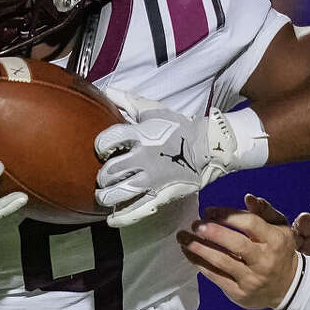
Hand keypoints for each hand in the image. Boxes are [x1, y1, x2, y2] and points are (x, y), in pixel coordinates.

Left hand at [94, 95, 267, 229]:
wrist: (208, 149)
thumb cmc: (179, 128)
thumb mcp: (154, 109)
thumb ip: (128, 101)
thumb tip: (107, 91)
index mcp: (141, 135)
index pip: (109, 140)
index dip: (101, 146)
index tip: (103, 150)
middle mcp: (144, 159)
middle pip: (110, 171)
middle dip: (103, 176)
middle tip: (105, 177)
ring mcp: (152, 180)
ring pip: (118, 193)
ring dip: (105, 197)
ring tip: (104, 196)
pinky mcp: (160, 197)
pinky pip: (136, 212)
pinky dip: (120, 218)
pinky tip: (112, 219)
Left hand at [176, 201, 299, 309]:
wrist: (288, 287)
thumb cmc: (279, 252)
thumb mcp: (279, 229)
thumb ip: (264, 212)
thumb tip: (248, 198)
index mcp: (275, 241)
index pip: (250, 224)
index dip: (227, 215)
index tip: (209, 211)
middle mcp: (264, 261)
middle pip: (236, 244)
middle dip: (213, 232)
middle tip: (196, 224)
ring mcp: (251, 279)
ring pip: (222, 262)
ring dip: (199, 248)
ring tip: (183, 237)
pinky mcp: (239, 293)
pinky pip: (215, 276)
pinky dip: (199, 263)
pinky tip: (188, 252)